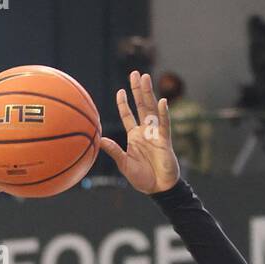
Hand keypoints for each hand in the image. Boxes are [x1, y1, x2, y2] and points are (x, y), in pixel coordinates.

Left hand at [99, 71, 180, 194]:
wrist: (158, 189)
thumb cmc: (142, 179)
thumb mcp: (124, 164)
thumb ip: (114, 151)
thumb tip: (100, 140)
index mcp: (134, 136)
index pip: (128, 115)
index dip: (124, 103)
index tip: (120, 90)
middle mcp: (145, 131)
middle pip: (141, 106)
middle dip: (138, 90)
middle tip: (135, 73)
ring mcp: (156, 133)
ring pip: (151, 109)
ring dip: (148, 93)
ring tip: (145, 78)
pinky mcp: (165, 140)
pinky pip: (164, 124)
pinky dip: (163, 113)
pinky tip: (161, 101)